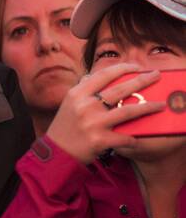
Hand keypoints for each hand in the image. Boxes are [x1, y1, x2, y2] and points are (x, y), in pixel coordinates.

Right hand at [46, 62, 164, 163]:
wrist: (56, 151)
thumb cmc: (65, 126)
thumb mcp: (69, 103)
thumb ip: (84, 89)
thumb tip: (98, 76)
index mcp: (78, 94)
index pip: (104, 74)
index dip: (123, 68)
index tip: (137, 67)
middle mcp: (85, 106)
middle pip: (120, 90)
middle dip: (142, 81)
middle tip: (156, 75)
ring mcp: (93, 123)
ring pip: (127, 111)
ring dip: (147, 107)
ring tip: (161, 105)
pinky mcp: (99, 140)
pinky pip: (124, 137)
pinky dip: (132, 138)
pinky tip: (137, 137)